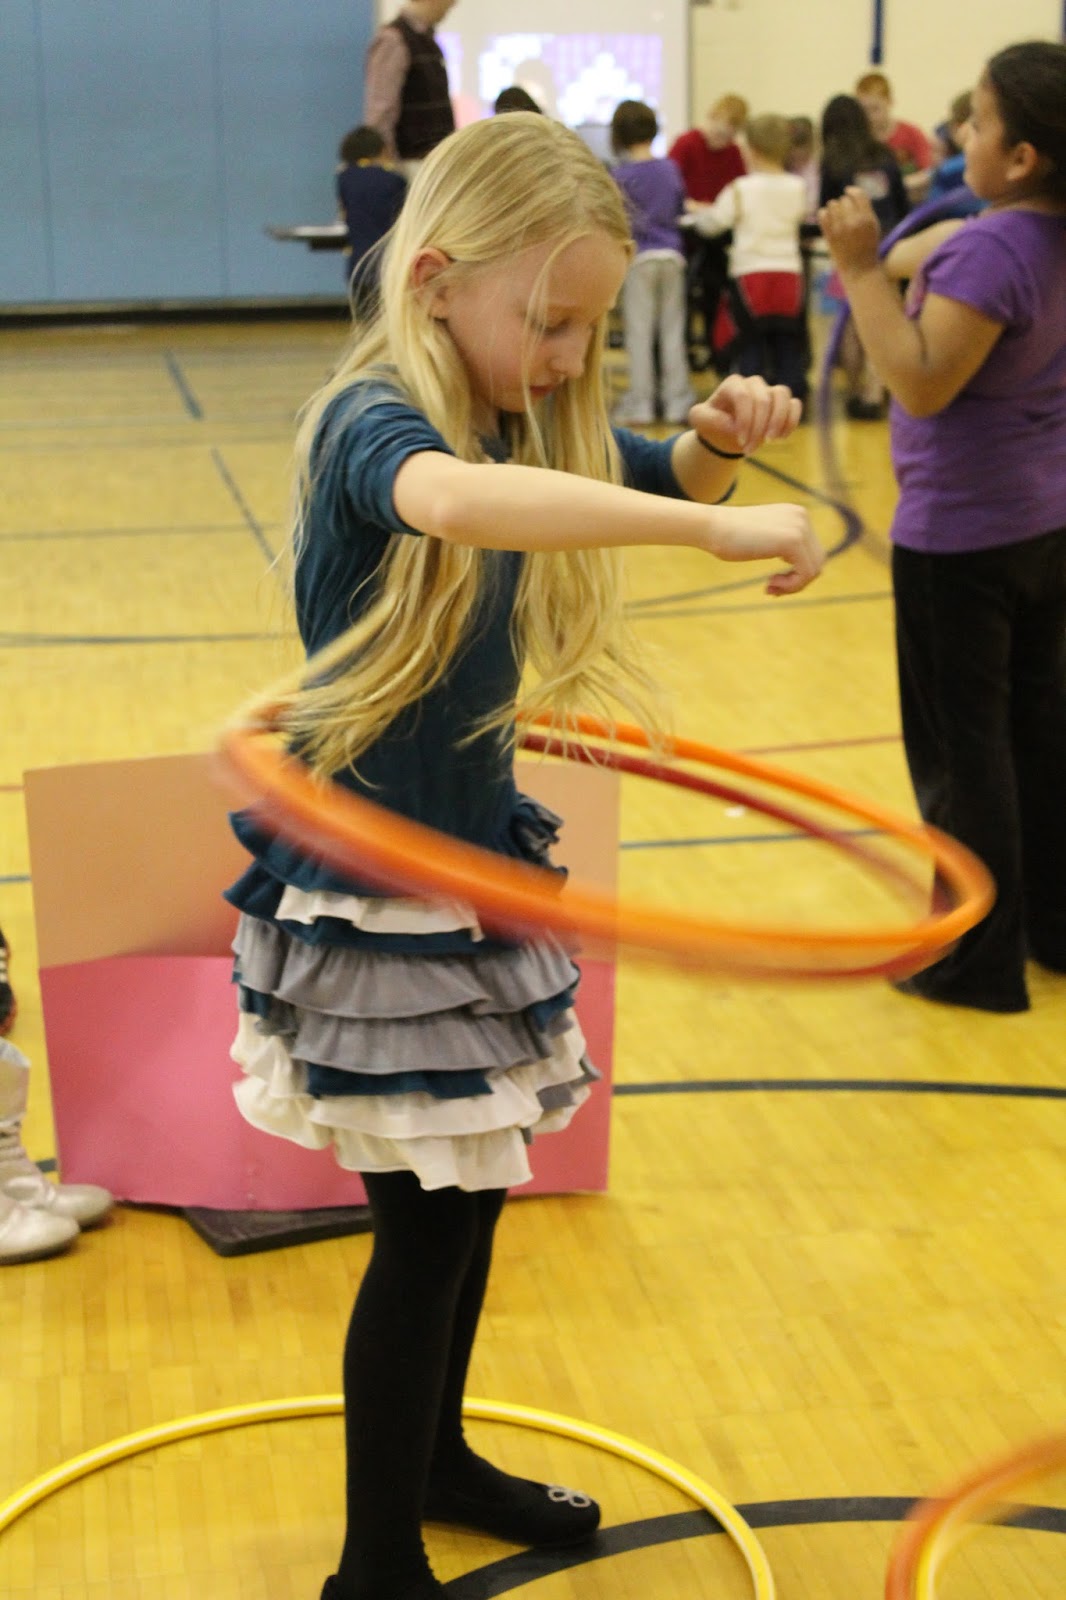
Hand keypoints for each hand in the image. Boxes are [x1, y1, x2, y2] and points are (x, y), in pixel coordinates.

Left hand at [688, 374, 801, 454]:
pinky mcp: (782, 403)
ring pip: (783, 395)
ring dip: (778, 421)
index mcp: (732, 385)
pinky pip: (795, 404)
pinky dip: (791, 421)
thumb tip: (732, 425)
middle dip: (758, 428)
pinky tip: (781, 438)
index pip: (743, 396)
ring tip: (770, 441)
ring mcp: (769, 391)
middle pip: (763, 399)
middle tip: (749, 450)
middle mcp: (753, 384)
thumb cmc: (712, 422)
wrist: (725, 432)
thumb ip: (708, 418)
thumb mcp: (699, 420)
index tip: (741, 442)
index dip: (745, 420)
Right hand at [706, 504, 823, 594]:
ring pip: (814, 568)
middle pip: (817, 560)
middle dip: (797, 581)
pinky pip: (805, 573)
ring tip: (770, 588)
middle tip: (772, 589)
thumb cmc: (728, 537)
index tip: (772, 583)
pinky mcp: (793, 540)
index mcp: (797, 514)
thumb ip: (782, 546)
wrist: (713, 527)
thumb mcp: (763, 538)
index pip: (812, 551)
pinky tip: (770, 584)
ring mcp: (800, 527)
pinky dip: (791, 586)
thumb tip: (801, 570)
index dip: (796, 574)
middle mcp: (802, 517)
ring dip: (794, 586)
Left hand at [818, 187, 881, 275]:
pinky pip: (822, 215)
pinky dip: (824, 214)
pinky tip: (828, 218)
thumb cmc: (868, 246)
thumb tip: (851, 192)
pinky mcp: (830, 236)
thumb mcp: (873, 226)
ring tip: (837, 215)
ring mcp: (841, 229)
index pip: (858, 194)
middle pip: (844, 199)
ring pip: (832, 204)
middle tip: (845, 212)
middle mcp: (854, 222)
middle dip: (844, 203)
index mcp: (867, 218)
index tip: (848, 191)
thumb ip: (865, 209)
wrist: (860, 269)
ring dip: (833, 208)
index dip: (852, 191)